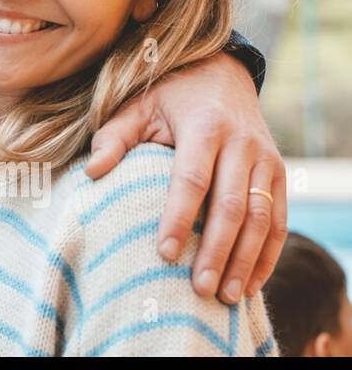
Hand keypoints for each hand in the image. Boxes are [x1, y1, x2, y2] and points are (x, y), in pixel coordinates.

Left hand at [85, 50, 285, 304]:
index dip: (179, 218)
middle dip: (217, 251)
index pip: (191, 179)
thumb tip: (91, 172)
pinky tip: (253, 282)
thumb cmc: (167, 96)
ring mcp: (265, 159)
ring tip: (227, 296)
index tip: (165, 253)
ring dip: (246, 260)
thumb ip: (113, 138)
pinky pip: (279, 219)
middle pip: (232, 205)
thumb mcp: (136, 106)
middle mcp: (241, 143)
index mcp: (204, 126)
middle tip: (199, 288)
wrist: (221, 73)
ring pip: (261, 217)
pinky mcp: (279, 173)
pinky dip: (268, 254)